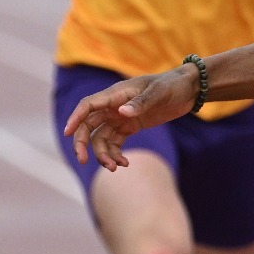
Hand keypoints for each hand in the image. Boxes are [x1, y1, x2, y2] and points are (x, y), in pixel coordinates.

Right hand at [62, 64, 201, 169]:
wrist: (187, 90)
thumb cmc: (171, 86)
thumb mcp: (158, 93)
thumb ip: (140, 102)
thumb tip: (121, 113)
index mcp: (116, 94)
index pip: (88, 105)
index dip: (75, 118)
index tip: (67, 133)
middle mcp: (113, 106)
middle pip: (88, 126)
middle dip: (83, 144)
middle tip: (83, 161)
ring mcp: (120, 117)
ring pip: (101, 138)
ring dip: (103, 154)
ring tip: (115, 168)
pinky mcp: (129, 126)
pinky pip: (115, 143)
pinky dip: (116, 154)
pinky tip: (125, 164)